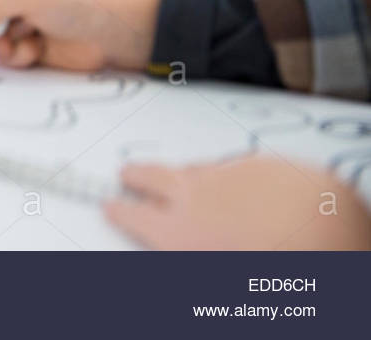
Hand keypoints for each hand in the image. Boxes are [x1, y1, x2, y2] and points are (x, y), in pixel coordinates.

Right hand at [106, 156, 370, 249]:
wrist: (328, 232)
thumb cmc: (271, 270)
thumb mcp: (210, 276)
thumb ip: (187, 256)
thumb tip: (176, 249)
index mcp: (177, 233)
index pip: (131, 216)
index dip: (118, 211)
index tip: (109, 205)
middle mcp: (194, 197)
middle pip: (153, 177)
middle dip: (137, 175)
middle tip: (128, 174)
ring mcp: (228, 174)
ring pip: (196, 169)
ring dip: (186, 176)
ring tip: (186, 184)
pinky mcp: (261, 162)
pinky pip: (237, 166)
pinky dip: (233, 177)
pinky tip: (244, 191)